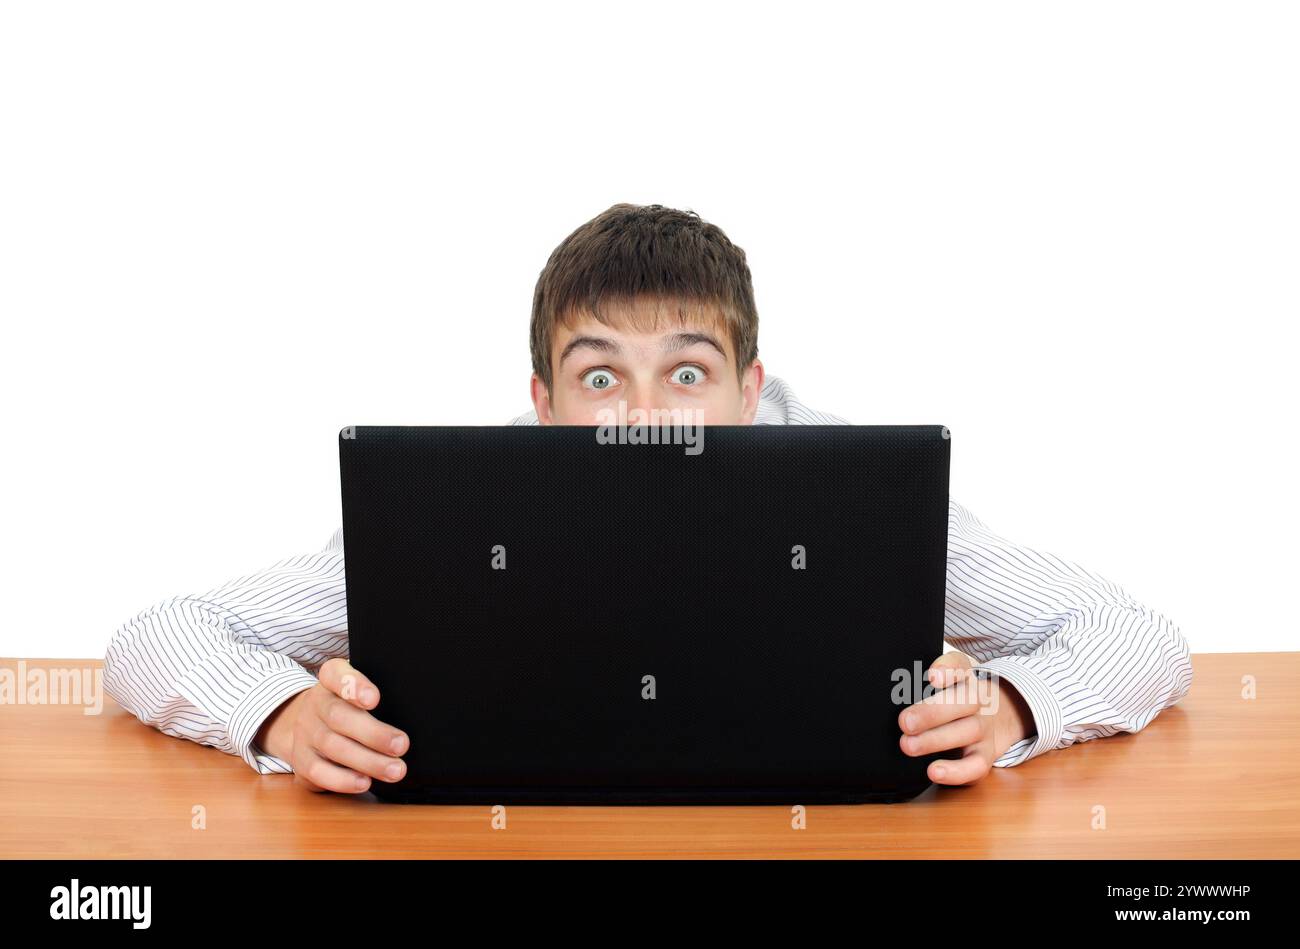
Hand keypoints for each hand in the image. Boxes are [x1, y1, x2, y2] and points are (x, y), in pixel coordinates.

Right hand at [254, 658, 408, 792]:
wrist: (307, 722)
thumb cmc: (348, 704)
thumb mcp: (359, 689)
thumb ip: (382, 691)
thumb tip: (418, 710)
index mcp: (330, 679)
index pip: (336, 674)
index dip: (354, 685)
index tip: (375, 699)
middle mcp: (315, 703)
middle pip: (339, 716)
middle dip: (373, 734)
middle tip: (402, 745)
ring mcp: (305, 732)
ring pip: (332, 746)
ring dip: (367, 761)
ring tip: (394, 770)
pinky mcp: (301, 759)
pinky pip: (318, 771)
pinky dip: (342, 780)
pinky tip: (364, 782)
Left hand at [897, 650, 1033, 785]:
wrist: (1001, 716)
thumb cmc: (957, 697)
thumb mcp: (948, 681)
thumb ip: (922, 680)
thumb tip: (892, 687)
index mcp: (965, 678)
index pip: (961, 665)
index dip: (949, 668)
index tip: (932, 676)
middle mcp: (978, 701)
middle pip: (965, 701)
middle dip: (932, 712)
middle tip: (904, 722)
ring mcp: (984, 728)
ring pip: (969, 731)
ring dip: (936, 740)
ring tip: (908, 745)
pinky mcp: (986, 755)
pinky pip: (976, 765)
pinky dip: (956, 771)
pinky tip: (934, 772)